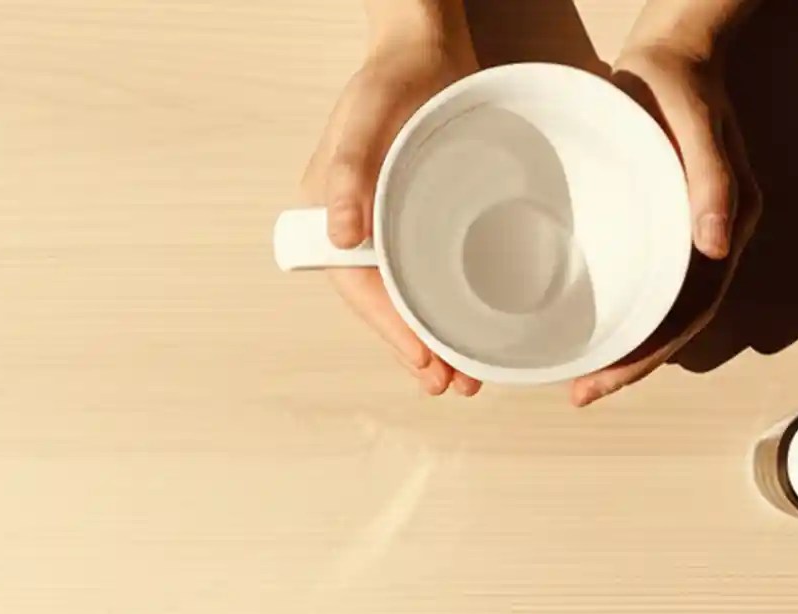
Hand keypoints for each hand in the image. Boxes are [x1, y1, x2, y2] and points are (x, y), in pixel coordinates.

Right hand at [300, 31, 481, 396]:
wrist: (429, 45)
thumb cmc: (394, 77)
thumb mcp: (368, 118)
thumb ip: (348, 171)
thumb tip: (339, 235)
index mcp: (329, 212)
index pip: (359, 287)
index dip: (392, 331)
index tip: (427, 364)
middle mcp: (355, 225)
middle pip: (384, 301)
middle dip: (417, 348)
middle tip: (456, 384)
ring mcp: (386, 222)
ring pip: (407, 293)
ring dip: (432, 335)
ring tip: (466, 374)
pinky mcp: (417, 214)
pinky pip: (426, 268)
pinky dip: (444, 301)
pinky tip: (468, 323)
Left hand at [571, 44, 761, 406]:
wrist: (670, 51)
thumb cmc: (680, 82)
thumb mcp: (694, 124)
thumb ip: (712, 179)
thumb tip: (718, 245)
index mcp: (728, 224)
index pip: (693, 310)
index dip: (653, 353)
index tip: (607, 381)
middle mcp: (707, 238)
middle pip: (674, 321)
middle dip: (631, 364)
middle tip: (581, 393)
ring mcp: (682, 232)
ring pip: (657, 306)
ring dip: (624, 344)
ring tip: (579, 373)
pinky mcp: (656, 220)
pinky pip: (641, 277)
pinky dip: (617, 307)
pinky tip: (585, 319)